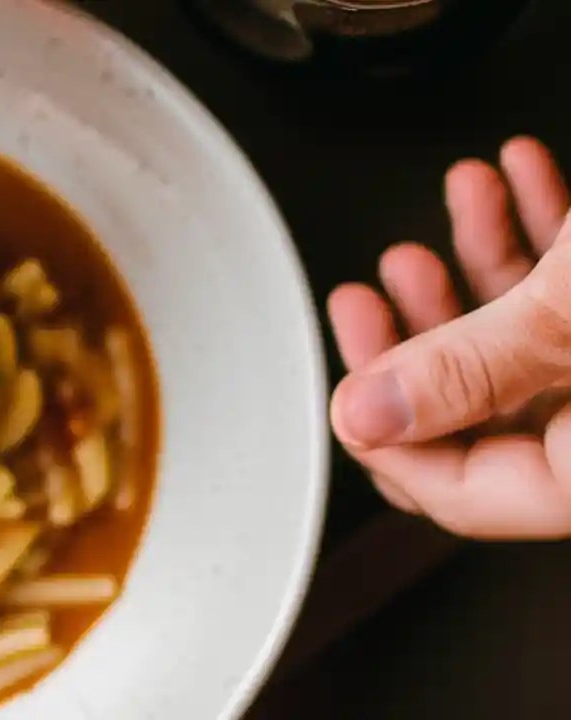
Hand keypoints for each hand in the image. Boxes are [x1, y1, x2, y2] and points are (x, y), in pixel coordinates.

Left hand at [329, 137, 570, 538]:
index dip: (380, 437)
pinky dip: (547, 235)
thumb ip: (468, 369)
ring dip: (481, 260)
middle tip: (370, 291)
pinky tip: (515, 177)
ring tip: (454, 199)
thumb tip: (366, 413)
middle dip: (421, 330)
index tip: (341, 376)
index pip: (458, 495)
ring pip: (530, 342)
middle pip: (482, 410)